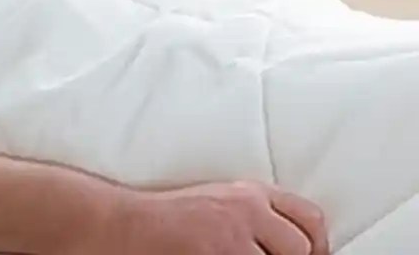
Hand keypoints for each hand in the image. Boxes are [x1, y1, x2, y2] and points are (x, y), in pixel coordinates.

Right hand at [82, 181, 328, 254]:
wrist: (122, 224)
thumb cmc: (163, 219)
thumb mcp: (213, 202)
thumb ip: (251, 216)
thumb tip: (293, 245)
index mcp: (247, 193)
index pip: (309, 217)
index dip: (319, 245)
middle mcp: (245, 210)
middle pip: (301, 248)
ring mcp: (231, 238)